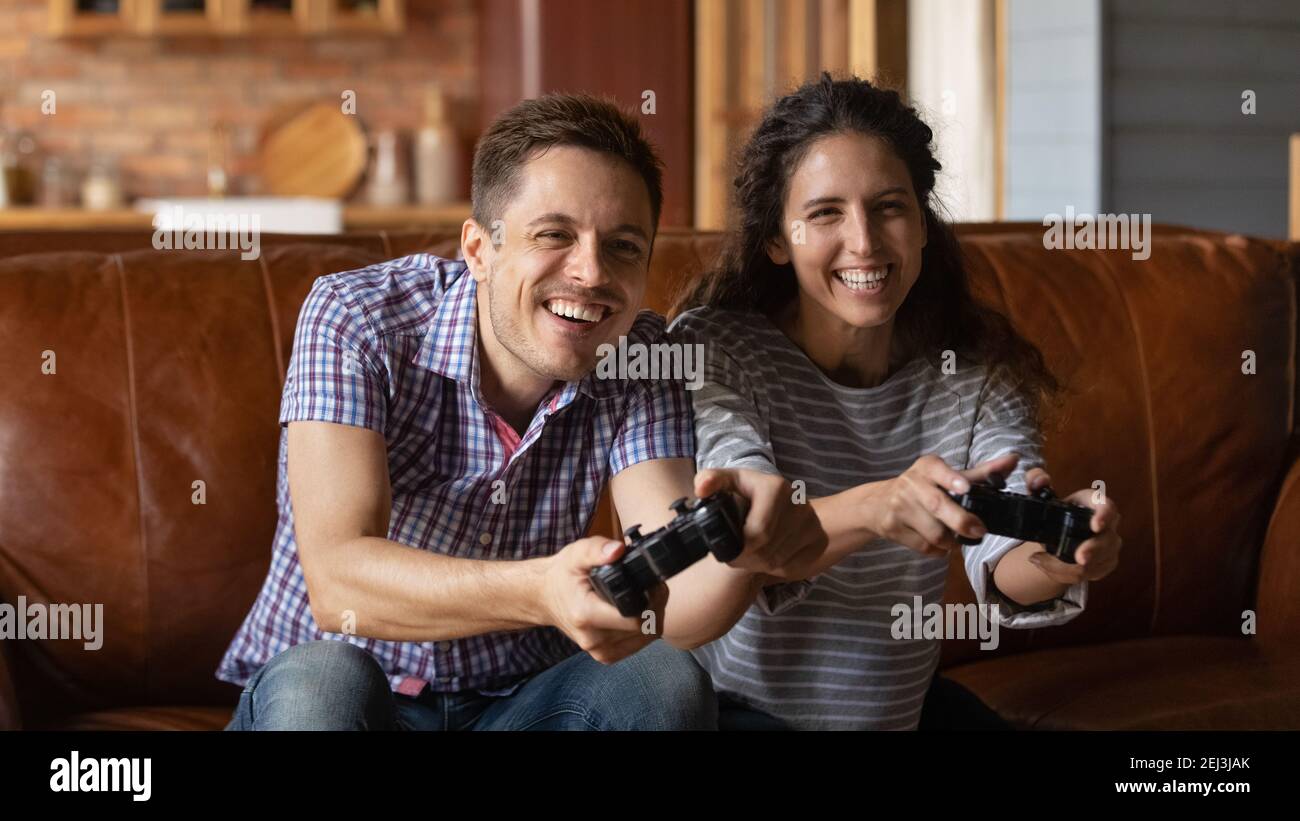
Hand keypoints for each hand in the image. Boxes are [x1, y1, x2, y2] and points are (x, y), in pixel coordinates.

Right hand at [539, 536, 664, 663]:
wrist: (544, 598)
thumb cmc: (563, 576)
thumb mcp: (576, 554)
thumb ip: (597, 550)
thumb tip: (618, 550)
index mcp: (586, 615)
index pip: (634, 619)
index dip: (652, 599)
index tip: (653, 583)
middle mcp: (593, 639)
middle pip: (646, 627)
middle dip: (656, 605)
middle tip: (652, 585)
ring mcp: (600, 651)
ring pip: (646, 636)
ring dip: (653, 616)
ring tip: (644, 596)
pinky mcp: (606, 656)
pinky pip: (639, 643)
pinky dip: (645, 627)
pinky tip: (638, 611)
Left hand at [694, 468, 827, 580]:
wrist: (786, 502)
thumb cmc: (750, 493)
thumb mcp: (731, 481)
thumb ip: (712, 480)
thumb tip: (701, 489)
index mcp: (775, 488)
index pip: (757, 533)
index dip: (738, 549)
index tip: (728, 549)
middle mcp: (798, 505)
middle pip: (765, 552)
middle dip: (745, 559)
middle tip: (735, 555)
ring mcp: (812, 524)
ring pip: (777, 562)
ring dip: (758, 564)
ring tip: (750, 553)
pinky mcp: (819, 541)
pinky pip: (792, 567)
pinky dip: (775, 567)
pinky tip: (768, 554)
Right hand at [860, 452, 1022, 556]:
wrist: (877, 504)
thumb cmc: (921, 488)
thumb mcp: (946, 476)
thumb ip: (981, 473)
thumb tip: (1015, 460)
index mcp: (927, 467)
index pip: (938, 469)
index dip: (951, 478)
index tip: (964, 487)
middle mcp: (911, 484)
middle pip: (938, 505)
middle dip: (961, 520)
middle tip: (980, 531)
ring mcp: (899, 507)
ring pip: (934, 532)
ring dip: (951, 541)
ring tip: (955, 538)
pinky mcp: (892, 528)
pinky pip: (924, 546)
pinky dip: (937, 550)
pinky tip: (938, 544)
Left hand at [1023, 467, 1122, 583]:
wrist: (1054, 536)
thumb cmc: (1052, 512)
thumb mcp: (1039, 496)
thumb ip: (1034, 481)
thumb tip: (1041, 479)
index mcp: (1092, 503)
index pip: (1106, 506)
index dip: (1104, 515)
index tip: (1096, 526)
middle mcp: (1107, 525)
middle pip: (1106, 540)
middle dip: (1093, 551)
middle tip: (1080, 560)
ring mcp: (1109, 546)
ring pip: (1094, 563)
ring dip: (1065, 567)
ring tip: (1039, 560)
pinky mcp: (1106, 564)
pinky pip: (1087, 576)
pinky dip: (1064, 575)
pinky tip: (1048, 567)